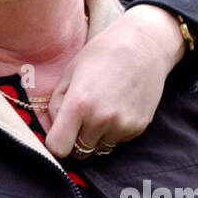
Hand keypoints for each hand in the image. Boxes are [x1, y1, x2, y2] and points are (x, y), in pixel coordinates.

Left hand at [45, 5, 183, 158]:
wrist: (145, 46)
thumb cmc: (101, 54)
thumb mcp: (70, 73)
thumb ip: (56, 105)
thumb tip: (52, 131)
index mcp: (79, 104)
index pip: (58, 148)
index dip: (55, 143)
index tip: (59, 133)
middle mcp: (101, 119)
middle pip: (79, 152)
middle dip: (75, 140)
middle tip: (80, 120)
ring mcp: (122, 125)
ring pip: (99, 149)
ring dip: (95, 137)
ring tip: (101, 110)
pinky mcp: (138, 127)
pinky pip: (117, 141)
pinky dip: (113, 132)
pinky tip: (117, 107)